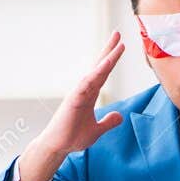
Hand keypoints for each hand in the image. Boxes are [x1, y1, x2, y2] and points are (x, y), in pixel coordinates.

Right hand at [16, 31, 124, 180]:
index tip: (120, 45)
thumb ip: (108, 122)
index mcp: (91, 94)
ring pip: (95, 71)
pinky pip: (87, 83)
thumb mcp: (97, 130)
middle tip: (118, 33)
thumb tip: (119, 116)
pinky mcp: (74, 99)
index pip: (103, 73)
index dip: (111, 59)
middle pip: (99, 66)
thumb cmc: (73, 137)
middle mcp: (85, 90)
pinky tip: (106, 64)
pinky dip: (96, 73)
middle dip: (109, 49)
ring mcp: (79, 93)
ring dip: (106, 57)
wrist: (59, 147)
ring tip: (117, 44)